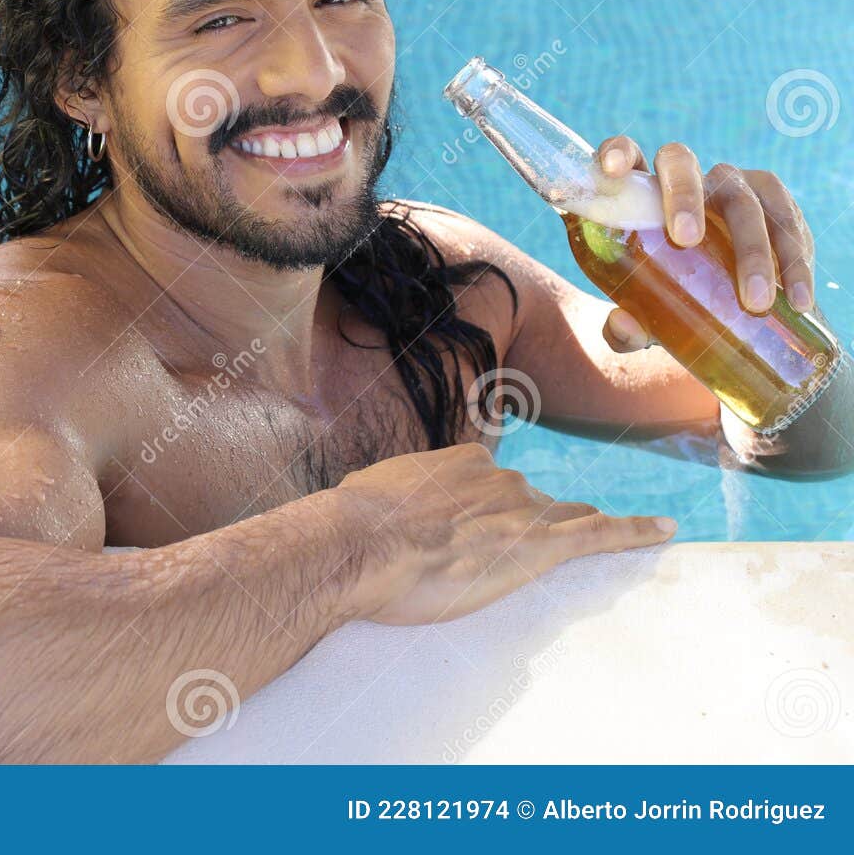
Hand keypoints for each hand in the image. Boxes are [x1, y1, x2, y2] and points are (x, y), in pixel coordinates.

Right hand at [335, 443, 674, 624]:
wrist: (363, 544)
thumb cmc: (355, 528)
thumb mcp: (368, 500)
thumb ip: (386, 502)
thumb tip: (366, 512)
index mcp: (457, 465)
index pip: (489, 481)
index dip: (488, 505)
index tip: (480, 521)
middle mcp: (497, 478)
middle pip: (531, 501)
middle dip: (529, 521)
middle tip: (506, 554)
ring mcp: (522, 508)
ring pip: (567, 517)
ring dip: (576, 529)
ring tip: (601, 538)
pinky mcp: (542, 544)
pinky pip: (601, 533)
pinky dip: (636, 531)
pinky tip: (665, 530)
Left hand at [595, 134, 816, 352]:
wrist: (733, 311)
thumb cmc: (672, 303)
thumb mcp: (645, 319)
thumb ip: (625, 330)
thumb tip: (623, 324)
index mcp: (643, 194)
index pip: (624, 154)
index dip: (616, 152)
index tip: (612, 170)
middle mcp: (687, 179)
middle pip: (682, 162)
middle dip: (684, 196)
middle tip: (685, 240)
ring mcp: (733, 186)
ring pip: (743, 197)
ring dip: (753, 248)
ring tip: (756, 301)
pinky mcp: (776, 203)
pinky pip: (788, 220)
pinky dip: (795, 262)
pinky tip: (797, 298)